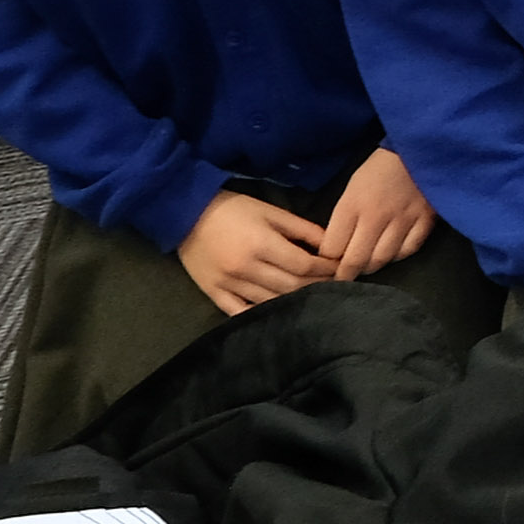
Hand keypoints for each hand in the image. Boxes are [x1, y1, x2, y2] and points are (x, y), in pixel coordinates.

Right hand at [175, 191, 330, 313]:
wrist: (184, 213)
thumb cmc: (232, 209)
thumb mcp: (270, 211)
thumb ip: (302, 228)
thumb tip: (330, 245)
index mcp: (261, 244)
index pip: (304, 265)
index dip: (326, 269)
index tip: (339, 268)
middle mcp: (245, 268)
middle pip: (291, 286)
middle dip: (317, 286)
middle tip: (332, 284)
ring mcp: (228, 284)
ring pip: (270, 302)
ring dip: (294, 301)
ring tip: (312, 297)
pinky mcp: (213, 293)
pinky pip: (240, 312)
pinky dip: (261, 315)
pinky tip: (278, 314)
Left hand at [318, 148, 438, 278]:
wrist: (416, 148)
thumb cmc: (378, 170)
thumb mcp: (351, 189)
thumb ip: (344, 219)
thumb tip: (336, 249)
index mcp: (352, 204)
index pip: (332, 248)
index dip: (327, 261)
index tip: (326, 267)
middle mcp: (376, 216)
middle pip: (356, 259)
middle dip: (346, 274)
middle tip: (343, 279)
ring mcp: (403, 219)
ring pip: (382, 259)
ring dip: (370, 267)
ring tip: (365, 267)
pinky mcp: (425, 220)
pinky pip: (408, 250)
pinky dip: (397, 257)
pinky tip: (391, 254)